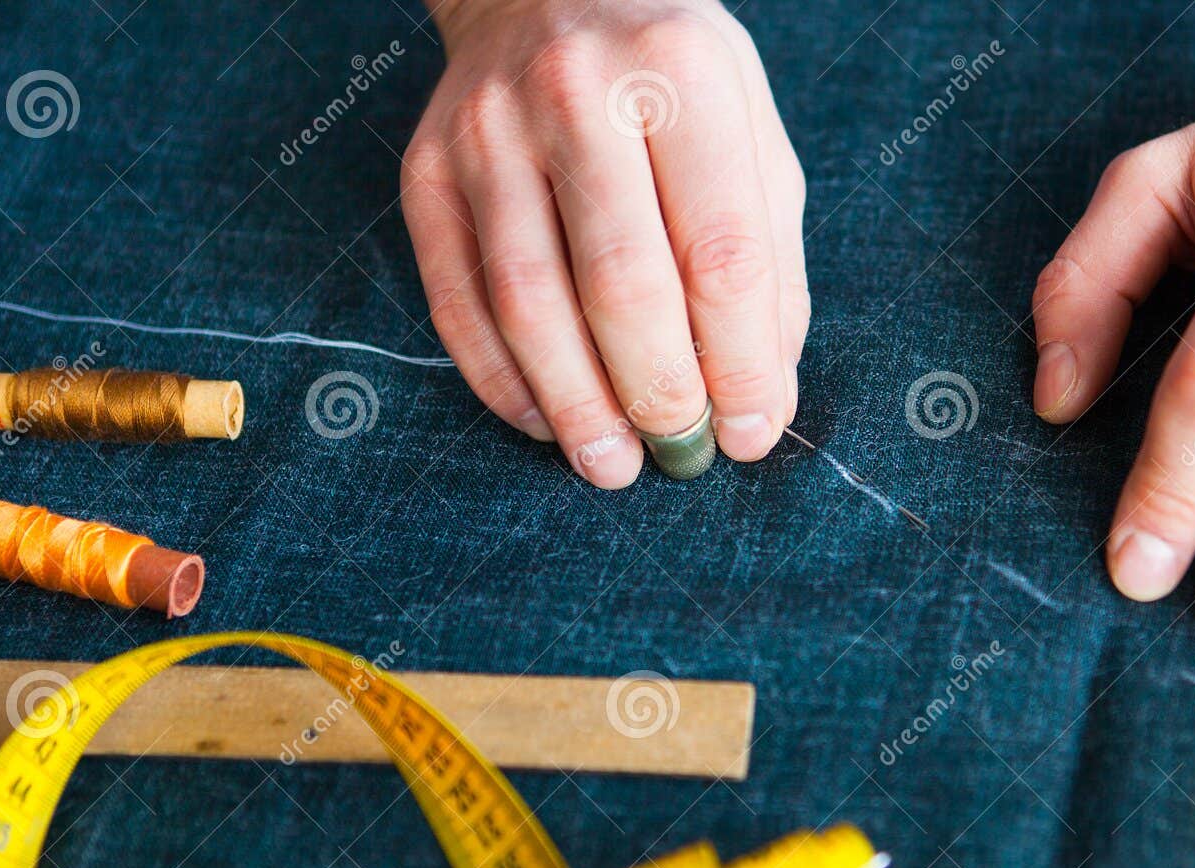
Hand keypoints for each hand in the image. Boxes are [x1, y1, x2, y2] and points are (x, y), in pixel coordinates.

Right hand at [403, 0, 806, 485]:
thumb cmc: (669, 83)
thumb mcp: (749, 137)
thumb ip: (768, 262)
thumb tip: (763, 395)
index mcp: (680, 76)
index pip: (721, 252)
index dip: (741, 363)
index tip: (754, 432)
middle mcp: (576, 94)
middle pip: (622, 284)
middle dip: (660, 392)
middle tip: (683, 454)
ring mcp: (487, 133)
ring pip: (529, 302)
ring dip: (577, 406)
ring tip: (614, 465)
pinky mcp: (427, 173)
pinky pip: (457, 300)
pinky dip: (502, 380)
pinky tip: (547, 422)